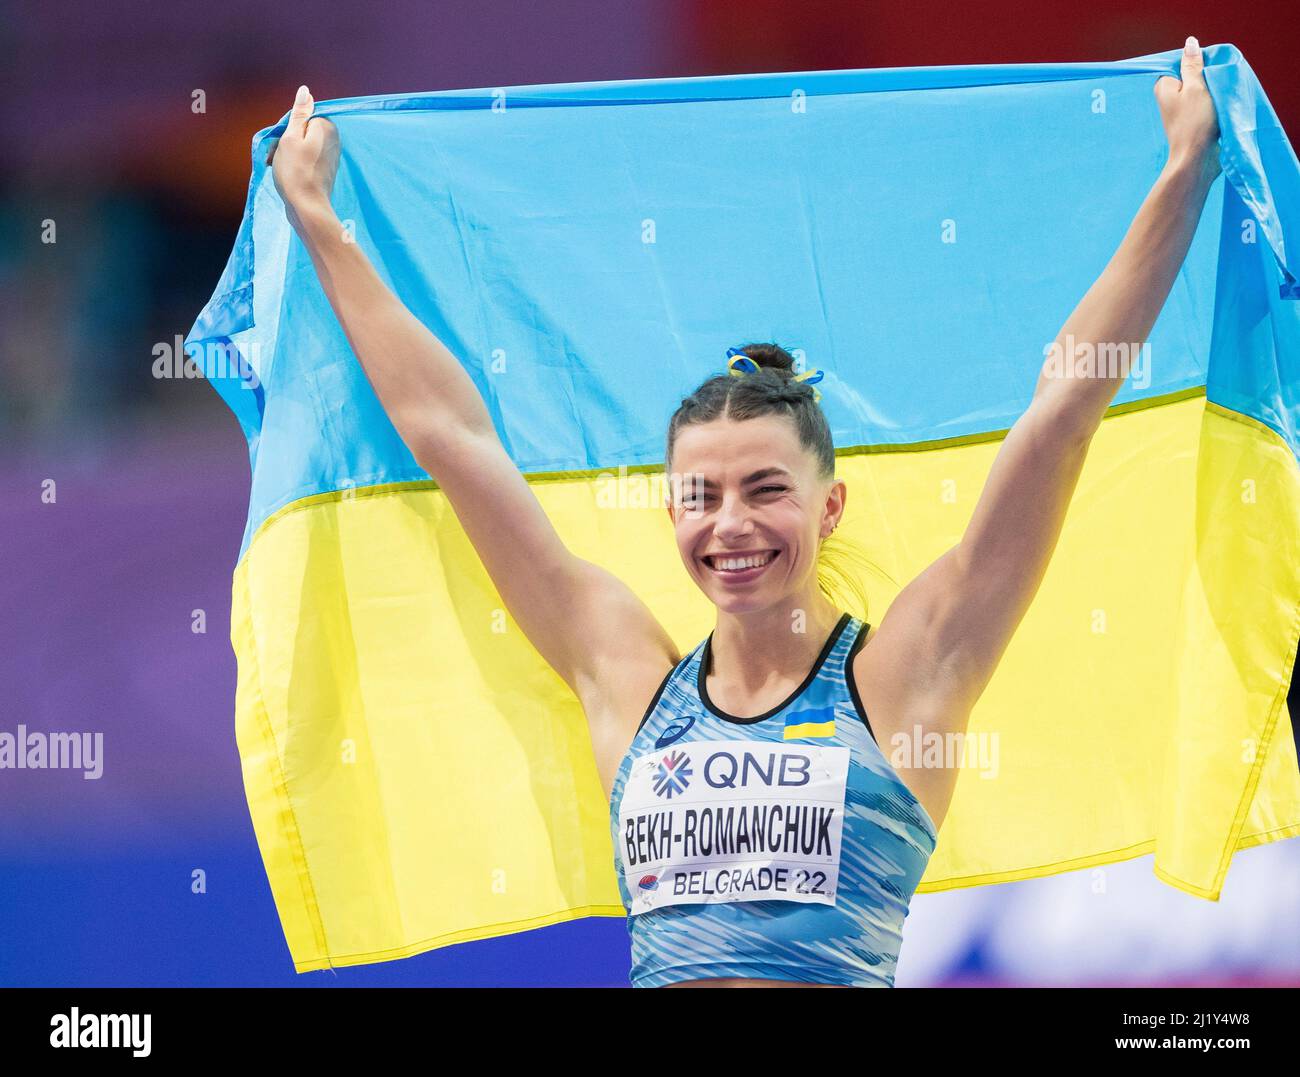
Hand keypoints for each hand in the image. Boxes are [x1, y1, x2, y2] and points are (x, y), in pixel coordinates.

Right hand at [266, 85, 339, 223]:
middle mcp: (333, 140)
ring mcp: (330, 156)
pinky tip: (285, 174)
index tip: (278, 142)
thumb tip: (305, 91)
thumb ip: (299, 113)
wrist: (307, 208)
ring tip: (277, 166)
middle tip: (274, 156)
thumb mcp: (291, 137)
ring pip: (301, 145)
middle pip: (301, 131)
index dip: (286, 128)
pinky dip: (294, 163)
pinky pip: (306, 159)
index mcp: (327, 127)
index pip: (301, 116)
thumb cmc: (295, 171)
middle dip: (284, 141)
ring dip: (286, 153)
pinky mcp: (325, 169)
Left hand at [1154, 37, 1220, 180]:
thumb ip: (1193, 65)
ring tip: (1214, 96)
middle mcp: (1166, 96)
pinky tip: (1215, 106)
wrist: (1195, 158)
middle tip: (1212, 84)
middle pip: (1189, 74)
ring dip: (1208, 89)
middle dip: (1203, 75)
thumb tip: (1190, 43)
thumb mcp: (1197, 87)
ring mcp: (1177, 108)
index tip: (1207, 69)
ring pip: (1197, 88)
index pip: (1179, 61)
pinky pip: (1200, 101)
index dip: (1196, 61)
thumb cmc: (1195, 123)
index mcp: (1163, 85)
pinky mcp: (1188, 118)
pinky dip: (1209, 101)